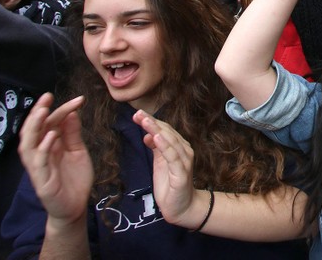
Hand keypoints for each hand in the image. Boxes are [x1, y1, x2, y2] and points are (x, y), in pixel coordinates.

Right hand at [17, 94, 92, 225]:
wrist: (76, 206)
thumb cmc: (75, 179)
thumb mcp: (78, 151)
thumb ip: (73, 134)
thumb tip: (72, 113)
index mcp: (49, 145)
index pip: (50, 123)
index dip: (61, 110)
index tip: (78, 99)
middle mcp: (40, 153)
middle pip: (34, 129)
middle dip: (38, 112)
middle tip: (47, 97)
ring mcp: (39, 166)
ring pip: (28, 144)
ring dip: (34, 127)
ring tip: (43, 111)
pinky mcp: (41, 180)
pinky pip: (38, 162)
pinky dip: (43, 148)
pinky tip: (51, 136)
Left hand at [133, 110, 198, 227]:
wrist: (182, 207)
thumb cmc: (170, 184)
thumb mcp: (160, 163)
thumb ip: (156, 148)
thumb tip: (148, 134)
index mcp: (178, 147)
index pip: (164, 130)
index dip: (152, 121)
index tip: (138, 114)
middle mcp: (184, 151)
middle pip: (167, 132)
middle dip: (152, 122)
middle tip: (138, 114)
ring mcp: (184, 161)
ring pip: (170, 141)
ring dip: (157, 130)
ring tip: (145, 121)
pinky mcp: (181, 173)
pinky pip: (173, 157)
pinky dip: (165, 146)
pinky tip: (156, 138)